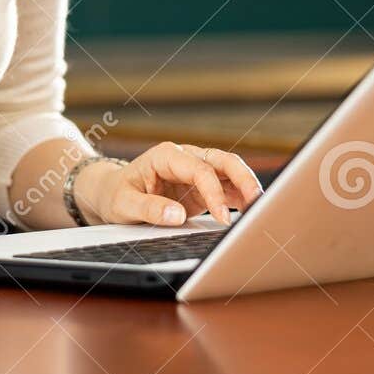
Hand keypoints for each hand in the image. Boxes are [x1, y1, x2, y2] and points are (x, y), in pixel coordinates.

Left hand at [78, 142, 263, 227]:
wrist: (112, 193)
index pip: (200, 169)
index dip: (214, 192)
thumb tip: (177, 215)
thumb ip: (149, 208)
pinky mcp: (202, 188)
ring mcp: (197, 171)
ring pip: (230, 172)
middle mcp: (186, 159)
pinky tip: (252, 212)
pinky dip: (241, 199)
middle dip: (243, 178)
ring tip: (261, 209)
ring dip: (247, 188)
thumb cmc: (116, 195)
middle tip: (258, 201)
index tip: (222, 217)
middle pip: (223, 161)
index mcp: (167, 156)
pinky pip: (227, 189)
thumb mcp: (123, 204)